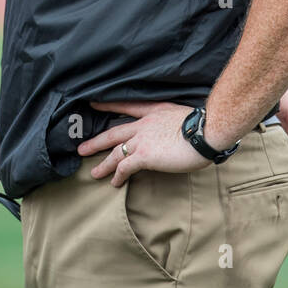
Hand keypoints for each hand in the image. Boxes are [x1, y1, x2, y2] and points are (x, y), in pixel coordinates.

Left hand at [77, 100, 213, 187]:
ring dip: (104, 164)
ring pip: (116, 153)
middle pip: (113, 133)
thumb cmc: (204, 125)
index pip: (127, 106)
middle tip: (82, 148)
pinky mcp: (144, 155)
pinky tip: (114, 183)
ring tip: (94, 172)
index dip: (109, 106)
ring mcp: (142, 140)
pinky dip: (118, 176)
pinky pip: (125, 167)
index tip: (94, 104)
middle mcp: (144, 125)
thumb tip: (174, 131)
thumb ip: (173, 121)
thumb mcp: (184, 114)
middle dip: (96, 142)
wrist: (205, 132)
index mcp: (154, 111)